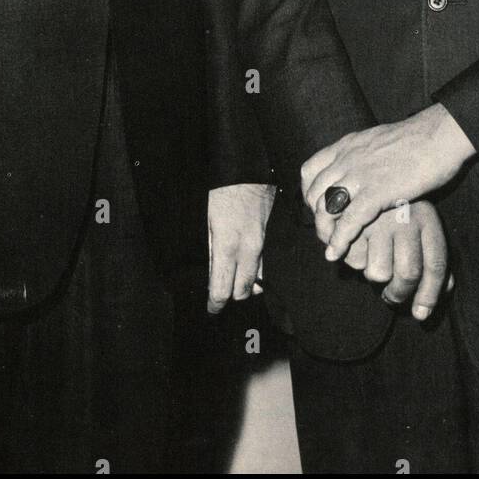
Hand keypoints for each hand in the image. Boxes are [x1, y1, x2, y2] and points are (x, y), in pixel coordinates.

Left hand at [207, 183, 275, 313]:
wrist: (248, 169)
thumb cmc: (222, 192)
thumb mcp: (207, 221)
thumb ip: (211, 251)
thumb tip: (211, 275)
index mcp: (228, 246)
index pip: (223, 289)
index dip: (215, 303)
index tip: (211, 309)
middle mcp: (249, 250)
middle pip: (244, 291)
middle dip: (232, 296)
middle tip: (221, 295)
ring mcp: (263, 244)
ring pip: (258, 280)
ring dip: (246, 285)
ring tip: (234, 282)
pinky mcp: (271, 238)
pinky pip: (265, 263)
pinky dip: (257, 271)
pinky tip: (247, 267)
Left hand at [301, 103, 475, 260]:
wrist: (438, 136)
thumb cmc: (418, 139)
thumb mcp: (378, 140)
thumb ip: (363, 153)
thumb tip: (360, 164)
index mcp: (347, 145)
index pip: (309, 170)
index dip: (308, 193)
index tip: (317, 207)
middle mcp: (347, 159)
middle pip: (314, 193)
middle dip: (315, 217)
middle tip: (325, 231)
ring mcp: (360, 175)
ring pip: (326, 208)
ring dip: (324, 231)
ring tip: (329, 246)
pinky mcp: (377, 192)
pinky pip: (349, 221)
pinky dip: (339, 240)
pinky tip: (336, 253)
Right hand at [343, 203, 453, 319]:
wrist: (368, 171)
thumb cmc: (397, 207)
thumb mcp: (421, 224)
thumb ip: (431, 259)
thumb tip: (435, 297)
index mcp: (427, 218)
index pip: (435, 265)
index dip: (430, 295)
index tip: (421, 314)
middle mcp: (405, 218)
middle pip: (408, 274)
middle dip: (398, 295)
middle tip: (391, 297)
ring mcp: (378, 219)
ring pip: (378, 273)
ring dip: (374, 277)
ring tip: (373, 265)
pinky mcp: (351, 220)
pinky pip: (354, 260)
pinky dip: (354, 261)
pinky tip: (356, 247)